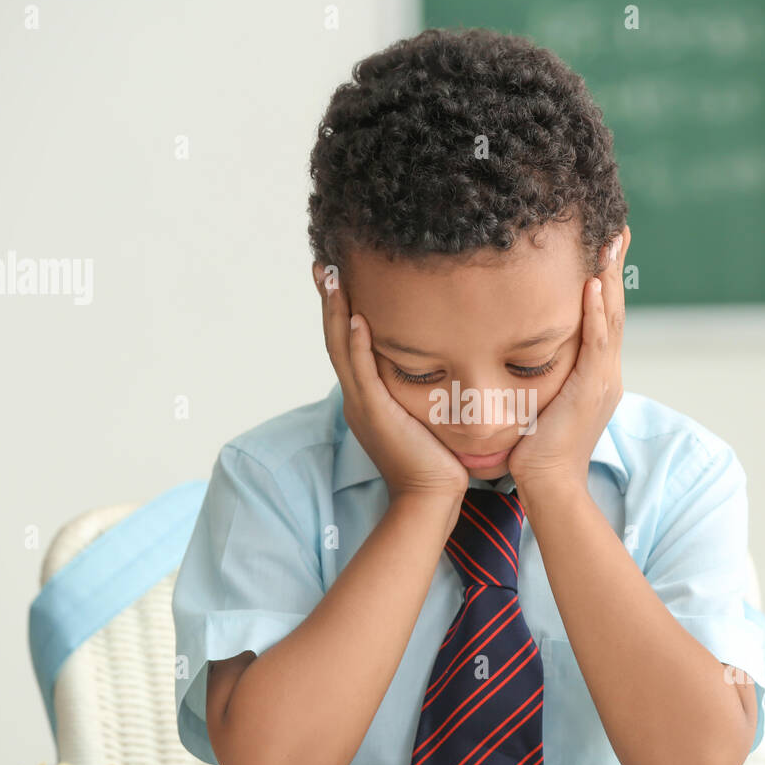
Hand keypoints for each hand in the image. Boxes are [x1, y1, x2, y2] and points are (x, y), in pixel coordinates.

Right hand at [317, 271, 468, 501]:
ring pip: (341, 350)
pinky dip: (357, 345)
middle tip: (323, 265)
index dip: (339, 310)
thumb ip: (423, 390)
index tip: (338, 278)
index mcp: (366, 398)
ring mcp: (363, 406)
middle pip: (335, 340)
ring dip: (336, 312)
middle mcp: (357, 399)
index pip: (347, 344)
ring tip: (332, 277)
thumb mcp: (425, 417)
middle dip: (329, 301)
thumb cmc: (436, 462)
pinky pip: (363, 373)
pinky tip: (357, 317)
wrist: (430, 499)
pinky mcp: (376, 414)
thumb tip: (441, 366)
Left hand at [508, 225, 628, 495]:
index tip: (601, 246)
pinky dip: (595, 313)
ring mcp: (603, 381)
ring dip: (609, 278)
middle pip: (614, 308)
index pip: (603, 316)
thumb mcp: (539, 400)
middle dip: (614, 267)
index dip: (604, 280)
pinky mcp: (591, 390)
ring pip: (611, 318)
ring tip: (608, 242)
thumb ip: (536, 373)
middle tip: (615, 228)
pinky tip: (591, 285)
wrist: (548, 486)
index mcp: (596, 374)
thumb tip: (513, 349)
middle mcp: (606, 372)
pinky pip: (596, 343)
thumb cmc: (534, 449)